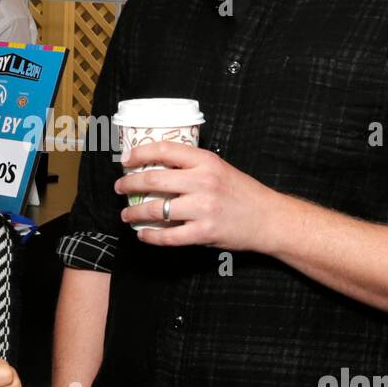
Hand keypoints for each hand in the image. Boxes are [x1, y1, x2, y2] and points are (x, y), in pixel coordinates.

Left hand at [114, 141, 276, 251]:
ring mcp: (202, 208)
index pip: (164, 149)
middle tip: (120, 187)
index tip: (126, 160)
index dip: (139, 153)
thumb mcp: (219, 168)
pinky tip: (143, 234)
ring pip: (155, 209)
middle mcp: (202, 182)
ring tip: (126, 214)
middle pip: (153, 179)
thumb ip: (192, 166)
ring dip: (134, 212)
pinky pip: (168, 236)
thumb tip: (156, 166)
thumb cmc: (242, 192)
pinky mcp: (204, 232)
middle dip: (129, 184)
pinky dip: (150, 236)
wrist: (268, 218)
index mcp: (206, 161)